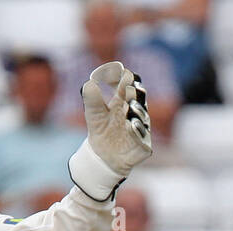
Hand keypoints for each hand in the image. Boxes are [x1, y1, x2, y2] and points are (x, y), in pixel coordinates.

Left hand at [68, 61, 152, 200]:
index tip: (121, 72)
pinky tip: (130, 124)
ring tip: (131, 106)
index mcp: (125, 100)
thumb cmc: (101, 131)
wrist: (103, 157)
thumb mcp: (93, 114)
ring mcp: (141, 127)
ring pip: (142, 117)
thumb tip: (89, 83)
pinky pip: (142, 137)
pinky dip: (137, 130)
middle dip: (136, 93)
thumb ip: (92, 99)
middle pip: (139, 98)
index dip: (125, 78)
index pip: (128, 85)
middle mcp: (136, 112)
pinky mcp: (143, 144)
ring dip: (137, 110)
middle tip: (131, 86)